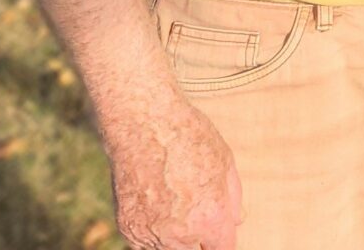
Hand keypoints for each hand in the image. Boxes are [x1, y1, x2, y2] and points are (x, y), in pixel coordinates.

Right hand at [103, 97, 242, 249]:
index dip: (222, 241)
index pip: (222, 249)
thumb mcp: (225, 162)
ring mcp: (150, 234)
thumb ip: (233, 198)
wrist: (143, 125)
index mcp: (210, 219)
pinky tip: (157, 206)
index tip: (218, 233)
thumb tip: (236, 222)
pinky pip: (144, 243)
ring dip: (175, 239)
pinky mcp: (127, 228)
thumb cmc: (189, 137)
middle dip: (199, 241)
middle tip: (196, 213)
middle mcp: (180, 234)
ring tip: (176, 204)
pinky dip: (152, 233)